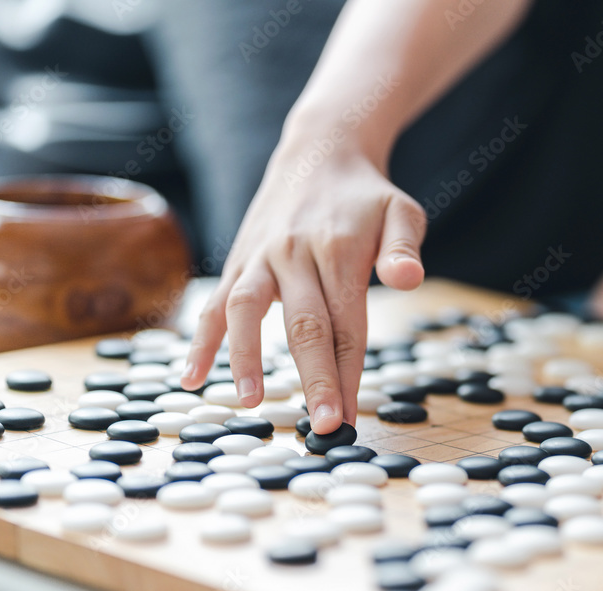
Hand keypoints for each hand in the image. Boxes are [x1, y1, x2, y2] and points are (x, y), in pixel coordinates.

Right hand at [181, 141, 425, 433]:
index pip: (346, 324)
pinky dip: (201, 340)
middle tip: (323, 426)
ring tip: (252, 402)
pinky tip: (193, 378)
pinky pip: (215, 302)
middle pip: (303, 325)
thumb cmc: (367, 195)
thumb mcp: (401, 211)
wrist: (318, 152)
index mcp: (339, 250)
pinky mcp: (239, 259)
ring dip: (245, 358)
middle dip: (313, 379)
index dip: (347, 374)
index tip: (348, 418)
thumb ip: (405, 248)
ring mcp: (261, 256)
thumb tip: (409, 280)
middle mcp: (294, 253)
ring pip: (246, 309)